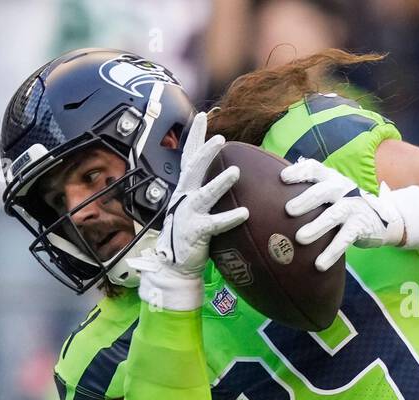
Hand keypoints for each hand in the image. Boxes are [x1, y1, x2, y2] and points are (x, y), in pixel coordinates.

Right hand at [131, 112, 247, 311]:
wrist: (174, 265)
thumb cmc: (187, 234)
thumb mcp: (192, 208)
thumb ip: (204, 191)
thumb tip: (226, 173)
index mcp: (185, 190)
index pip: (189, 157)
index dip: (194, 137)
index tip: (201, 116)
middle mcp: (184, 198)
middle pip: (193, 169)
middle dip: (205, 152)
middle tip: (219, 138)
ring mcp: (189, 214)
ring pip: (205, 195)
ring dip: (219, 182)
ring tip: (235, 172)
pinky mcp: (196, 232)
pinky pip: (215, 224)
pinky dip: (229, 218)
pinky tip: (244, 213)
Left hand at [282, 158, 418, 270]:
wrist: (383, 218)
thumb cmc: (344, 206)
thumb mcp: (331, 195)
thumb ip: (310, 193)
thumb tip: (272, 202)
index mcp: (331, 179)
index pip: (315, 169)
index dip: (299, 172)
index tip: (282, 178)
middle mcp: (343, 189)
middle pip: (323, 191)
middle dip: (305, 200)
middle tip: (289, 210)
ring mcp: (353, 207)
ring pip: (334, 215)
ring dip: (317, 227)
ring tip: (300, 238)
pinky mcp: (361, 226)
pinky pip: (345, 239)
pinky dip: (332, 252)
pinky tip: (319, 265)